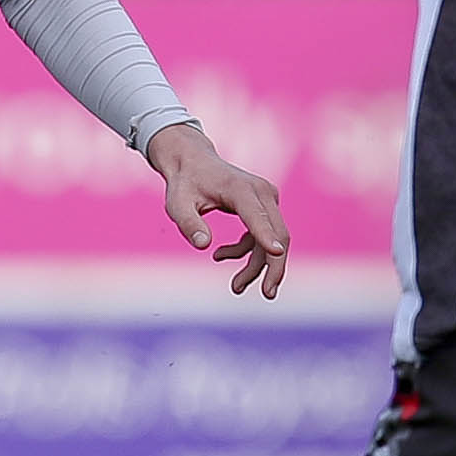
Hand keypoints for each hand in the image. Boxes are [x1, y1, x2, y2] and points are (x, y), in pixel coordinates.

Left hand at [147, 122, 290, 297]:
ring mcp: (267, 198)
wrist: (194, 162)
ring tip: (235, 287)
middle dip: (273, 266)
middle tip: (267, 294)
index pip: (258, 217)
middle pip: (278, 233)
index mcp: (241, 190)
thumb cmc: (185, 184)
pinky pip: (265, 236)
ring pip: (274, 239)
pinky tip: (220, 255)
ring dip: (257, 266)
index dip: (267, 237)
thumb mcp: (177, 204)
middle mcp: (261, 192)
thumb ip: (188, 223)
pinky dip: (248, 252)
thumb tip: (203, 246)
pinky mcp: (265, 206)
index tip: (277, 253)